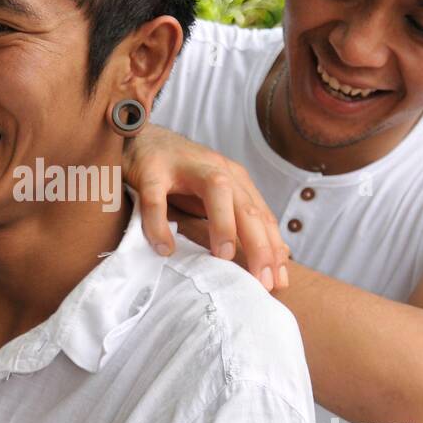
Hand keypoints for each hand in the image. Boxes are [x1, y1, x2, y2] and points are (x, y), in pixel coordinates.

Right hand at [125, 125, 289, 289]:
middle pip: (246, 207)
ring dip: (222, 223)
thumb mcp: (217, 200)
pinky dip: (160, 223)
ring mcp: (185, 167)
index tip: (279, 282)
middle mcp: (217, 171)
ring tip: (223, 256)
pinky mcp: (152, 170)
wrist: (143, 139)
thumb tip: (276, 255)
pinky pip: (157, 198)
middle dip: (259, 245)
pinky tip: (165, 247)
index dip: (273, 249)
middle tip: (262, 281)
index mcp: (236, 181)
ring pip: (214, 191)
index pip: (262, 217)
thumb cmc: (182, 177)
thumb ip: (241, 222)